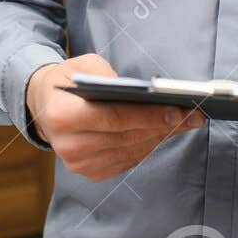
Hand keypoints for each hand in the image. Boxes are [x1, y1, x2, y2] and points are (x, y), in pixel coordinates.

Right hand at [25, 54, 204, 181]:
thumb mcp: (84, 64)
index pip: (115, 118)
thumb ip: (110, 75)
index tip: (179, 110)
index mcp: (63, 116)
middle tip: (194, 115)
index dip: (149, 116)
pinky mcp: (90, 172)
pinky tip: (165, 133)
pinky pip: (128, 160)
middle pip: (128, 137)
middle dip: (165, 126)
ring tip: (186, 123)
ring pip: (132, 151)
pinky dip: (148, 146)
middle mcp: (69, 145)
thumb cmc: (68, 80)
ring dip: (161, 137)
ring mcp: (79, 163)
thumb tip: (148, 94)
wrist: (44, 107)